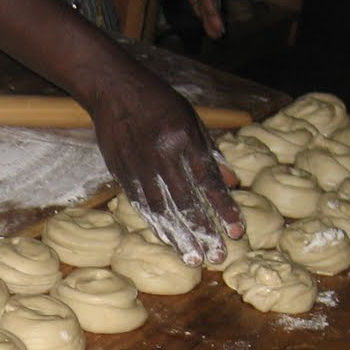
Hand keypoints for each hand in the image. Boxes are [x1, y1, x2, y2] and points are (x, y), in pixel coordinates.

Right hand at [89, 67, 243, 265]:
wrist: (113, 90)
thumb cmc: (158, 102)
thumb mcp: (192, 118)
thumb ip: (212, 152)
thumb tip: (233, 182)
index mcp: (183, 138)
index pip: (208, 181)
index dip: (223, 208)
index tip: (236, 231)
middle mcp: (162, 156)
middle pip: (186, 202)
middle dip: (203, 232)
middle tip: (216, 257)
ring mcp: (139, 167)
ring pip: (162, 210)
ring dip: (180, 237)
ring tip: (194, 259)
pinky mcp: (122, 174)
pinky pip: (142, 206)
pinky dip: (157, 225)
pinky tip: (169, 240)